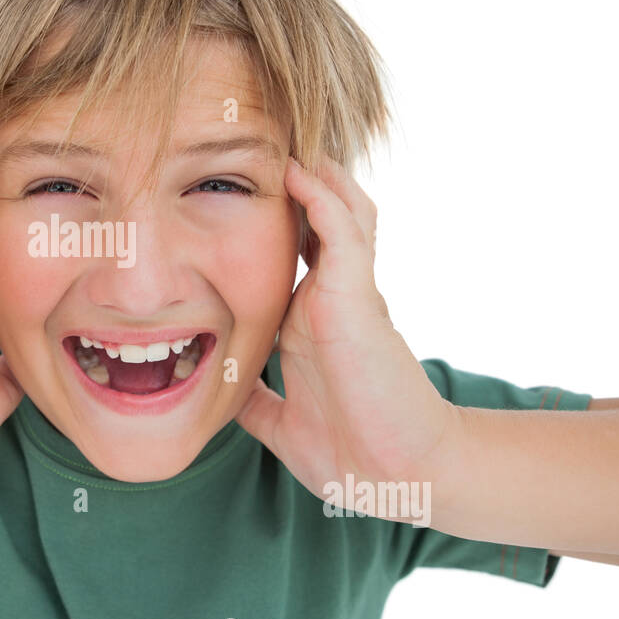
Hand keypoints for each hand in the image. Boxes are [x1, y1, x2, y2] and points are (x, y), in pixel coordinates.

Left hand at [234, 153, 459, 509]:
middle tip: (255, 147)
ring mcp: (347, 294)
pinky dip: (322, 199)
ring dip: (314, 176)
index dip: (272, 222)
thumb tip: (219, 403)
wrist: (399, 479)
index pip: (293, 254)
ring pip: (339, 211)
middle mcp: (329, 298)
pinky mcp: (358, 298)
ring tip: (281, 139)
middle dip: (295, 183)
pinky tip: (297, 172)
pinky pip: (343, 233)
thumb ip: (255, 406)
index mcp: (309, 322)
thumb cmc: (353, 454)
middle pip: (319, 219)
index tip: (226, 196)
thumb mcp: (282, 425)